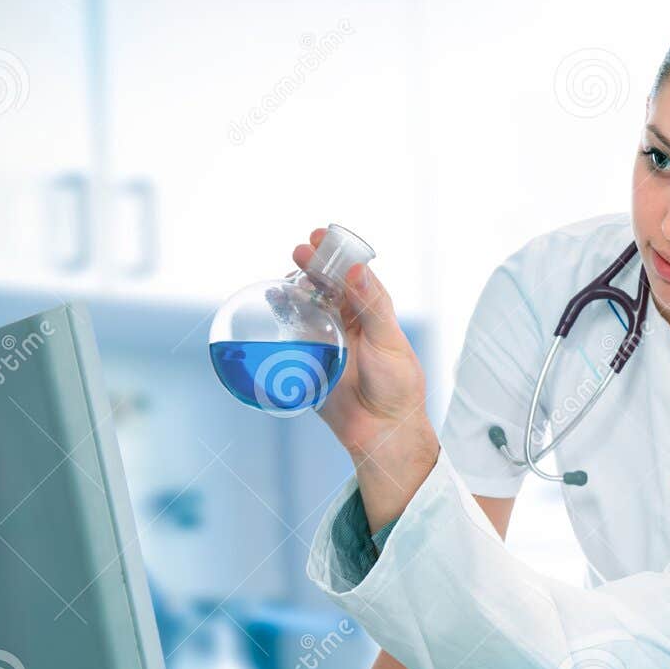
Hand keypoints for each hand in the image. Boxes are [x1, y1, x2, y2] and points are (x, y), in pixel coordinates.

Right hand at [292, 228, 432, 461]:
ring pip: (307, 308)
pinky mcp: (311, 361)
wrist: (381, 432)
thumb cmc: (396, 386)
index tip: (320, 236)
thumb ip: (372, 307)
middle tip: (298, 252)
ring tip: (282, 281)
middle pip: (326, 287)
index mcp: (373, 315)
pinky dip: (282, 318)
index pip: (353, 276)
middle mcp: (350, 324)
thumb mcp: (387, 342)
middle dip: (311, 267)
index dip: (336, 255)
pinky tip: (273, 306)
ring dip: (293, 291)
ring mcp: (329, 341)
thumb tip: (356, 270)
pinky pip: (292, 336)